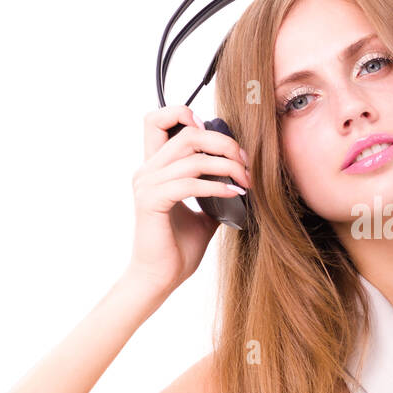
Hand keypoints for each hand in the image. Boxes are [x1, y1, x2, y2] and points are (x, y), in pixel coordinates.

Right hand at [125, 105, 250, 294]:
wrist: (161, 278)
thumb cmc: (178, 247)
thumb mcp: (203, 213)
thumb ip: (213, 190)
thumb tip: (240, 178)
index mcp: (155, 168)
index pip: (158, 120)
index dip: (186, 114)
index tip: (220, 138)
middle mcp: (147, 171)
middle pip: (187, 132)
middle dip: (223, 142)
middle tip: (245, 162)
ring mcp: (146, 184)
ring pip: (192, 156)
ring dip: (226, 166)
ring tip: (245, 181)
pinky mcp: (151, 201)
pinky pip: (189, 183)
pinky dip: (217, 185)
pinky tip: (234, 194)